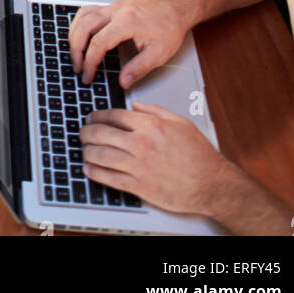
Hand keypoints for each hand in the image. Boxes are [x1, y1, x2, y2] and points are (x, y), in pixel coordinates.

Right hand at [68, 0, 189, 87]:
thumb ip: (139, 68)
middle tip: (77, 67)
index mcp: (127, 22)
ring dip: (74, 36)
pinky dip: (79, 24)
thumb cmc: (169, 26)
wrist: (175, 7)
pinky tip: (79, 35)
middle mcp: (116, 11)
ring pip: (82, 17)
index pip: (99, 43)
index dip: (90, 62)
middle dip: (76, 50)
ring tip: (75, 54)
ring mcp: (112, 7)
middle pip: (84, 27)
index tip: (87, 76)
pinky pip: (87, 11)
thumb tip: (122, 82)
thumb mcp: (159, 53)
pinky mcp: (112, 7)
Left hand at [80, 105, 225, 216]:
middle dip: (86, 132)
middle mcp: (142, 144)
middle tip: (82, 133)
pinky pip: (110, 179)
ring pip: (102, 156)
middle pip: (102, 134)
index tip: (91, 117)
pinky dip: (95, 173)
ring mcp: (139, 166)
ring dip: (87, 152)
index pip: (114, 116)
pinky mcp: (140, 187)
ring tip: (83, 150)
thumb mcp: (179, 122)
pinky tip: (89, 170)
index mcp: (150, 125)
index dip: (97, 116)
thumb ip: (155, 111)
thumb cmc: (199, 155)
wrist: (212, 184)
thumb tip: (136, 106)